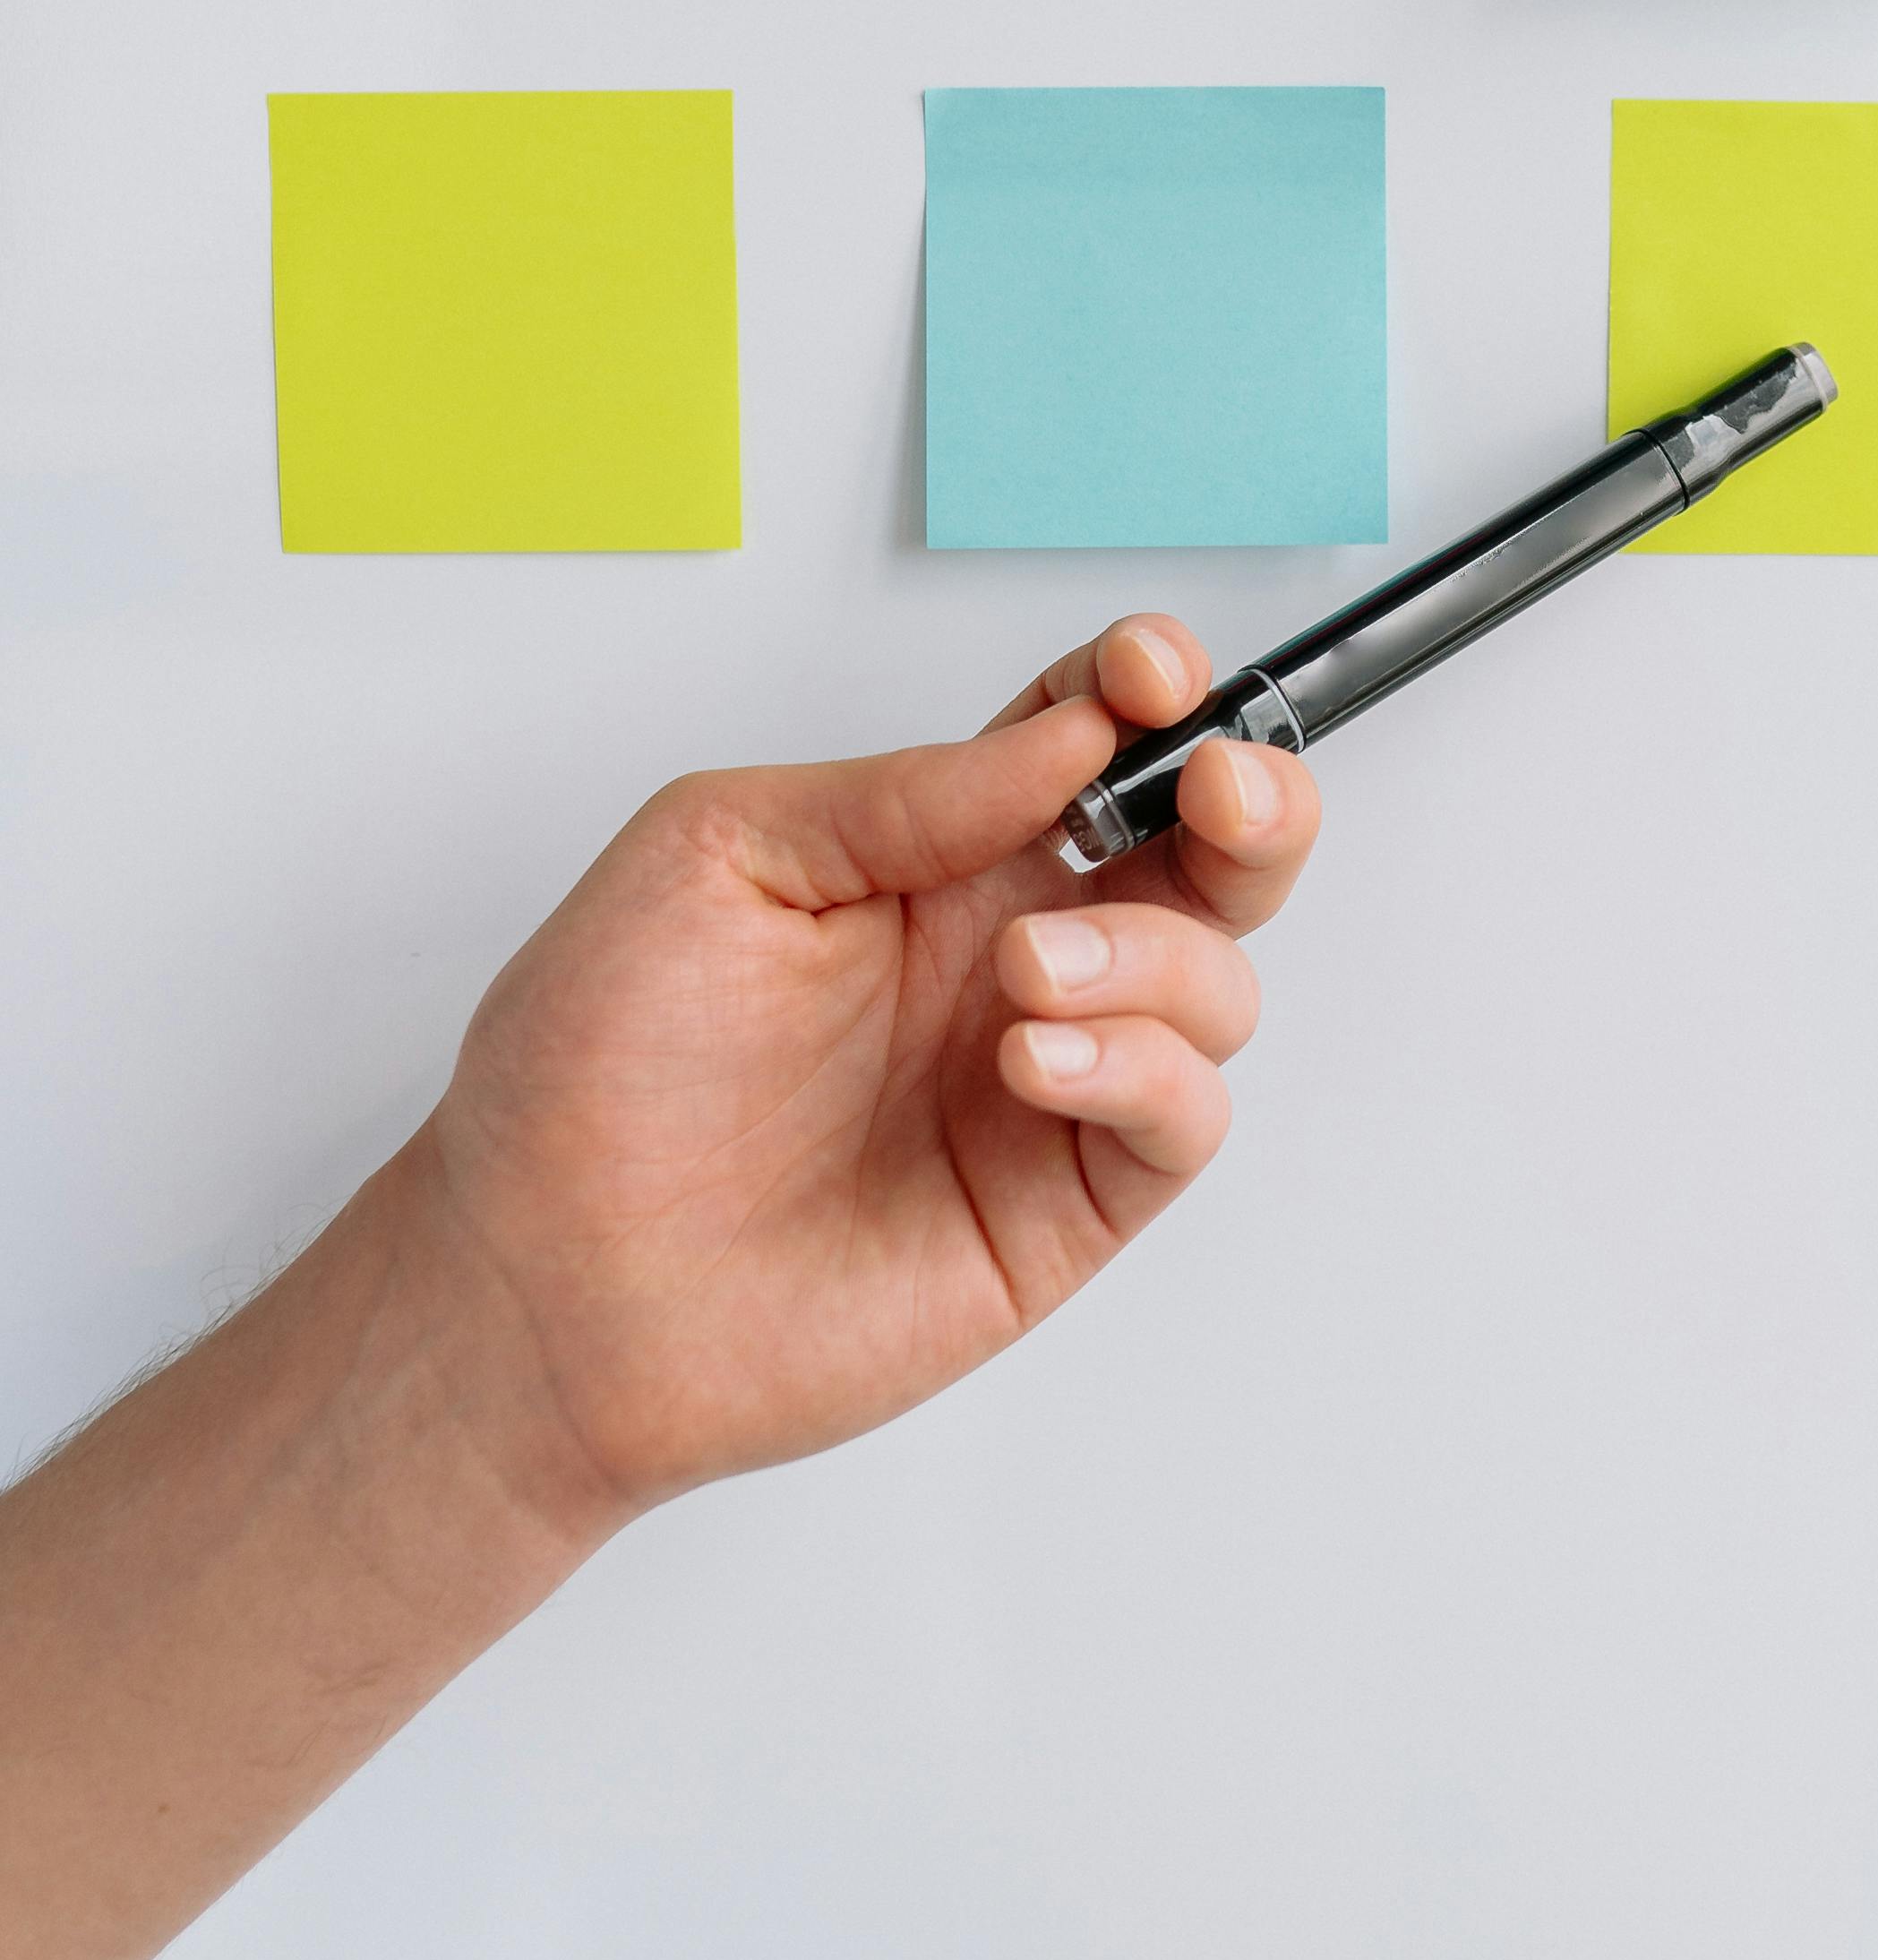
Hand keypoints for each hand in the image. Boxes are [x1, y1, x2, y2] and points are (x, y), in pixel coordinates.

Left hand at [371, 619, 1320, 1538]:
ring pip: (1214, 982)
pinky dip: (1143, 1070)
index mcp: (934, 861)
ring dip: (1154, 951)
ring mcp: (1045, 1086)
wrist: (543, 1286)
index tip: (1144, 673)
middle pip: (1209, 856)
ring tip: (1025, 973)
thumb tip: (1065, 737)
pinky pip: (1183, 1117)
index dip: (1144, 691)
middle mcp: (1009, 961)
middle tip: (1220, 786)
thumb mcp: (715, 854)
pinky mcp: (1059, 1207)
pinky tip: (1031, 1063)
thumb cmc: (592, 1072)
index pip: (1091, 745)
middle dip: (1252, 800)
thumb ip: (903, 792)